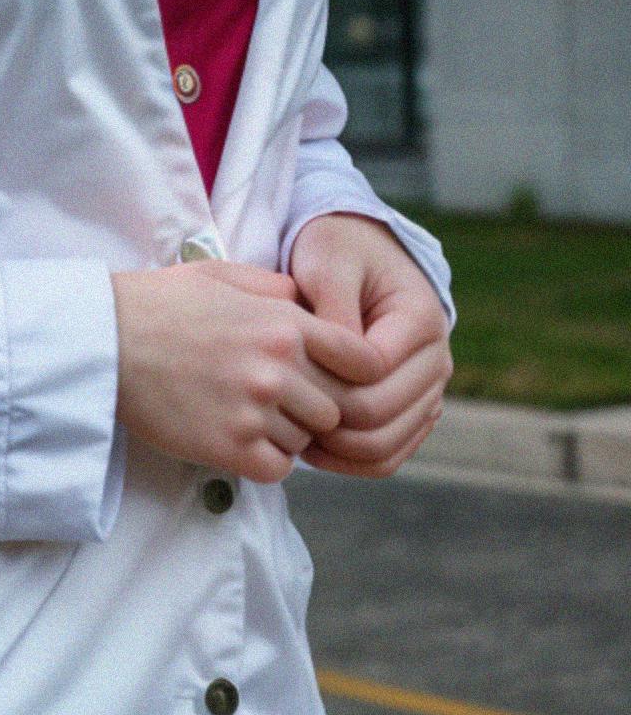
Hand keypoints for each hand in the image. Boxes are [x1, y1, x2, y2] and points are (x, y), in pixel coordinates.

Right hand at [112, 259, 382, 484]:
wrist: (102, 342)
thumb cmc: (159, 304)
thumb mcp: (223, 276)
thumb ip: (277, 289)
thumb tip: (312, 303)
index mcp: (284, 323)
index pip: (363, 361)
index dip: (356, 373)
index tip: (333, 377)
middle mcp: (278, 368)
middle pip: (338, 407)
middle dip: (316, 405)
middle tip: (281, 399)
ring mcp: (255, 410)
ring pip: (307, 439)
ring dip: (286, 433)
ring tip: (246, 413)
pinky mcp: (229, 448)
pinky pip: (279, 468)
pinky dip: (265, 460)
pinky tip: (238, 439)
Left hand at [288, 213, 452, 477]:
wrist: (355, 255)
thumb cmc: (335, 252)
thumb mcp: (328, 262)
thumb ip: (333, 306)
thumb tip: (342, 358)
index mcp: (422, 321)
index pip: (374, 374)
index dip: (325, 383)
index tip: (282, 375)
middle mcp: (436, 362)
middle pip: (382, 418)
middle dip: (326, 420)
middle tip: (278, 412)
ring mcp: (426, 393)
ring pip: (387, 448)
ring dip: (337, 449)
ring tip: (290, 432)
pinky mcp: (410, 415)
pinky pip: (386, 458)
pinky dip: (349, 463)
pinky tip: (309, 448)